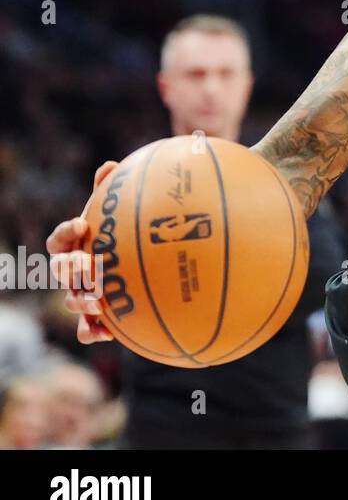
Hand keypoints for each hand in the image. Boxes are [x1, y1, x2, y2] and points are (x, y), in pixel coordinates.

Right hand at [46, 159, 119, 344]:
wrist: (134, 266)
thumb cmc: (120, 237)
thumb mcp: (117, 216)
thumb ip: (112, 192)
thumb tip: (111, 166)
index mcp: (75, 247)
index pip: (59, 240)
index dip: (66, 233)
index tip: (84, 225)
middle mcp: (73, 272)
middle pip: (60, 271)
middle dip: (71, 268)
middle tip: (89, 264)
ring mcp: (81, 295)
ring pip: (71, 301)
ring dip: (81, 301)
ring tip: (98, 301)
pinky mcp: (96, 318)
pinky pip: (87, 330)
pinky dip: (93, 332)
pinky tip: (109, 334)